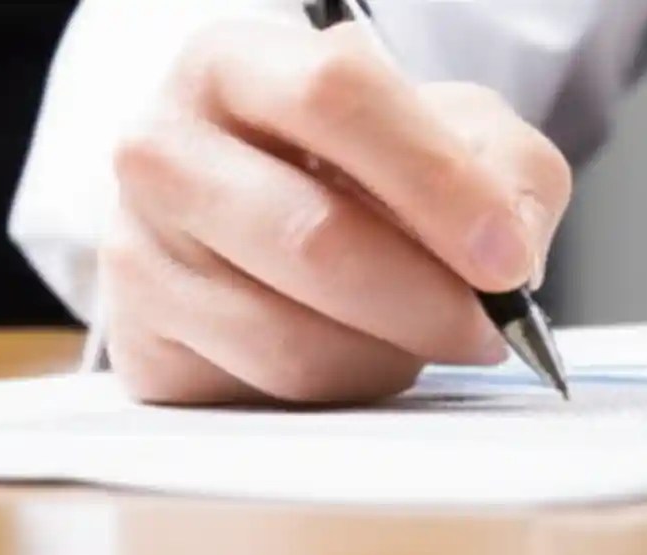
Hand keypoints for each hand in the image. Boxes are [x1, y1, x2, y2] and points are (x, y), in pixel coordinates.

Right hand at [103, 19, 571, 404]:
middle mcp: (164, 151)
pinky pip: (269, 397)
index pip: (336, 98)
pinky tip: (361, 352)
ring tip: (420, 330)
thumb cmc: (359, 169)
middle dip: (428, 300)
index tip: (505, 258)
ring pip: (293, 340)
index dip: (437, 182)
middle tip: (488, 327)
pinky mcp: (145, 350)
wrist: (266, 219)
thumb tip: (509, 244)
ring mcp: (137, 255)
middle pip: (313, 237)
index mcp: (236, 65)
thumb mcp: (451, 133)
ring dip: (391, 353)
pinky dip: (346, 387)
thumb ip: (505, 168)